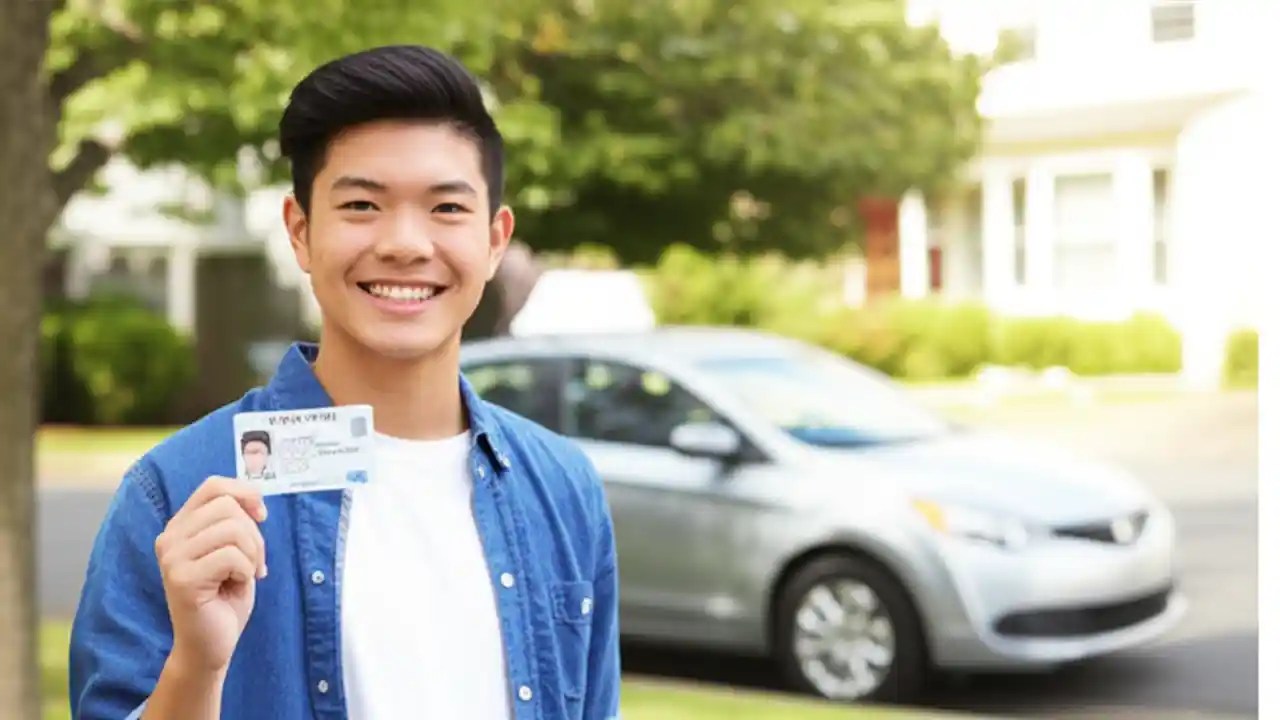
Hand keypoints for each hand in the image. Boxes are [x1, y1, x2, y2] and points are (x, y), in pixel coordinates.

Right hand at [154, 476, 268, 674]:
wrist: (210, 645)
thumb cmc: (225, 597)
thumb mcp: (234, 550)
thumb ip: (235, 522)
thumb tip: (254, 499)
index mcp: (180, 526)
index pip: (214, 486)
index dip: (245, 493)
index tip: (262, 516)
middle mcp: (169, 537)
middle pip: (228, 506)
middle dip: (255, 534)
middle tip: (255, 562)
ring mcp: (172, 557)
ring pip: (233, 529)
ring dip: (252, 554)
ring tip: (245, 575)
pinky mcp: (181, 578)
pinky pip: (231, 556)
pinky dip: (245, 570)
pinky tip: (234, 586)